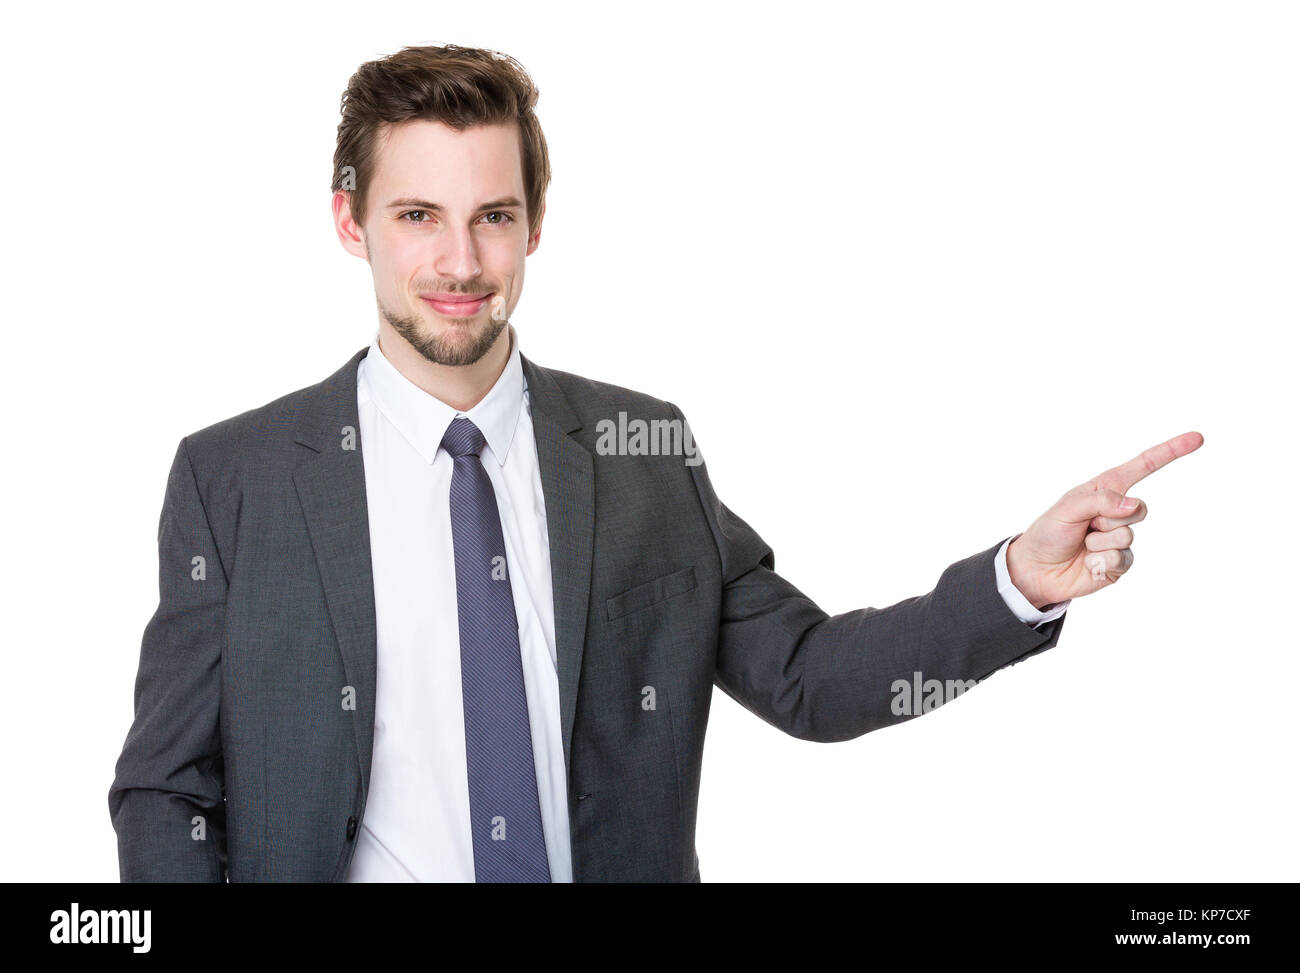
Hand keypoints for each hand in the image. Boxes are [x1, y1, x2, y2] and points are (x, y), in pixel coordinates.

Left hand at [1007, 431, 1203, 607]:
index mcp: (1106, 489)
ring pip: (1126, 536)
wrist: (1037, 570)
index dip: (1171, 451)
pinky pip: (1121, 559)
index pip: (1144, 466)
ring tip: (1082, 545)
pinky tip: (1087, 563)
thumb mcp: (1067, 508)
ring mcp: (1121, 537)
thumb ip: (1100, 500)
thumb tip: (1133, 505)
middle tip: (1084, 527)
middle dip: (1107, 519)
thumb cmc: (1049, 532)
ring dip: (1099, 543)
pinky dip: (1100, 562)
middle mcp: (1117, 511)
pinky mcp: (1120, 562)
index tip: (1197, 438)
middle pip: (1138, 510)